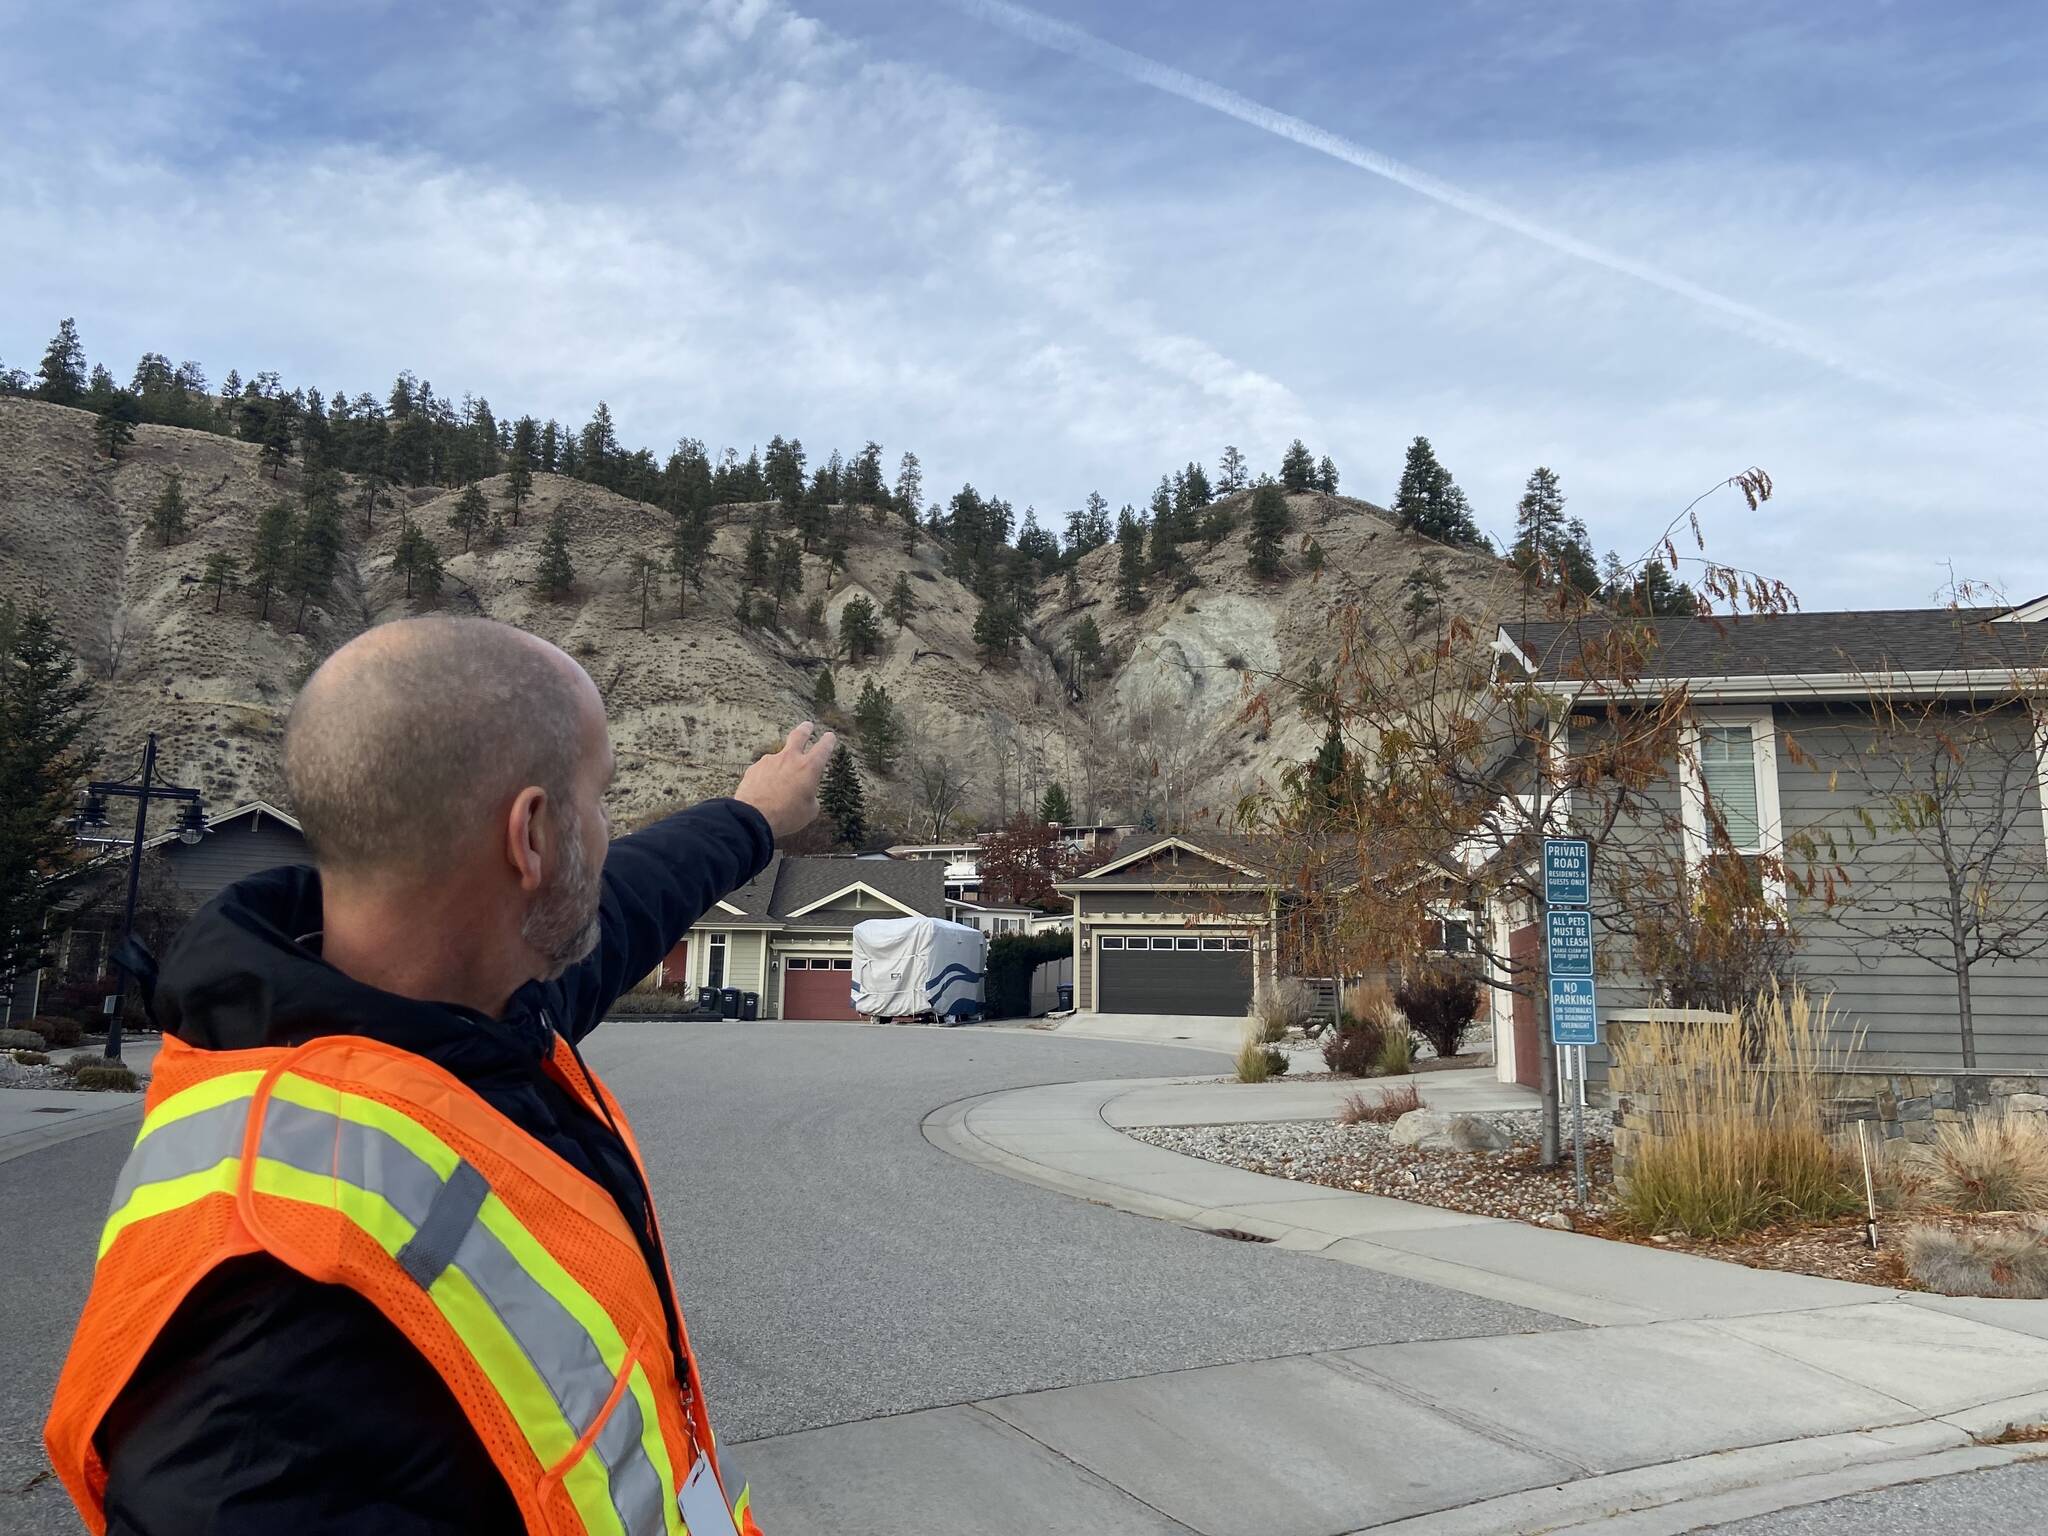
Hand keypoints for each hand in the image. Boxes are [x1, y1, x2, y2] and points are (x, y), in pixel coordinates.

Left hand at [736, 723, 835, 841]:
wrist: (754, 817)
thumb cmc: (787, 815)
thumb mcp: (809, 811)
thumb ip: (810, 797)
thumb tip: (806, 794)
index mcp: (809, 767)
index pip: (823, 748)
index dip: (828, 741)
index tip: (829, 736)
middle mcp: (790, 759)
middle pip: (798, 736)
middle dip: (805, 729)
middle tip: (808, 725)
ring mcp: (770, 761)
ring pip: (779, 757)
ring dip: (782, 764)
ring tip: (780, 782)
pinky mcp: (755, 768)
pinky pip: (764, 770)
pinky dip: (767, 777)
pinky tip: (765, 789)